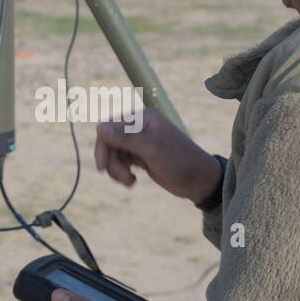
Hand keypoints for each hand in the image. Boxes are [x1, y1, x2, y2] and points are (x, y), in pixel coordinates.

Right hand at [95, 108, 222, 203]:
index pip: (110, 126)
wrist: (200, 181)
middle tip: (122, 178)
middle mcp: (140, 127)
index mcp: (144, 118)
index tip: (103, 166)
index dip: (103, 145)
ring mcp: (140, 142)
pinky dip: (122, 173)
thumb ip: (126, 138)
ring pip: (113, 154)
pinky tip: (132, 181)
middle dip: (112, 161)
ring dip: (117, 170)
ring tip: (130, 182)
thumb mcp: (152, 150)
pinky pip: (121, 162)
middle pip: (109, 141)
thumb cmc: (181, 162)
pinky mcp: (140, 156)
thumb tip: (99, 126)